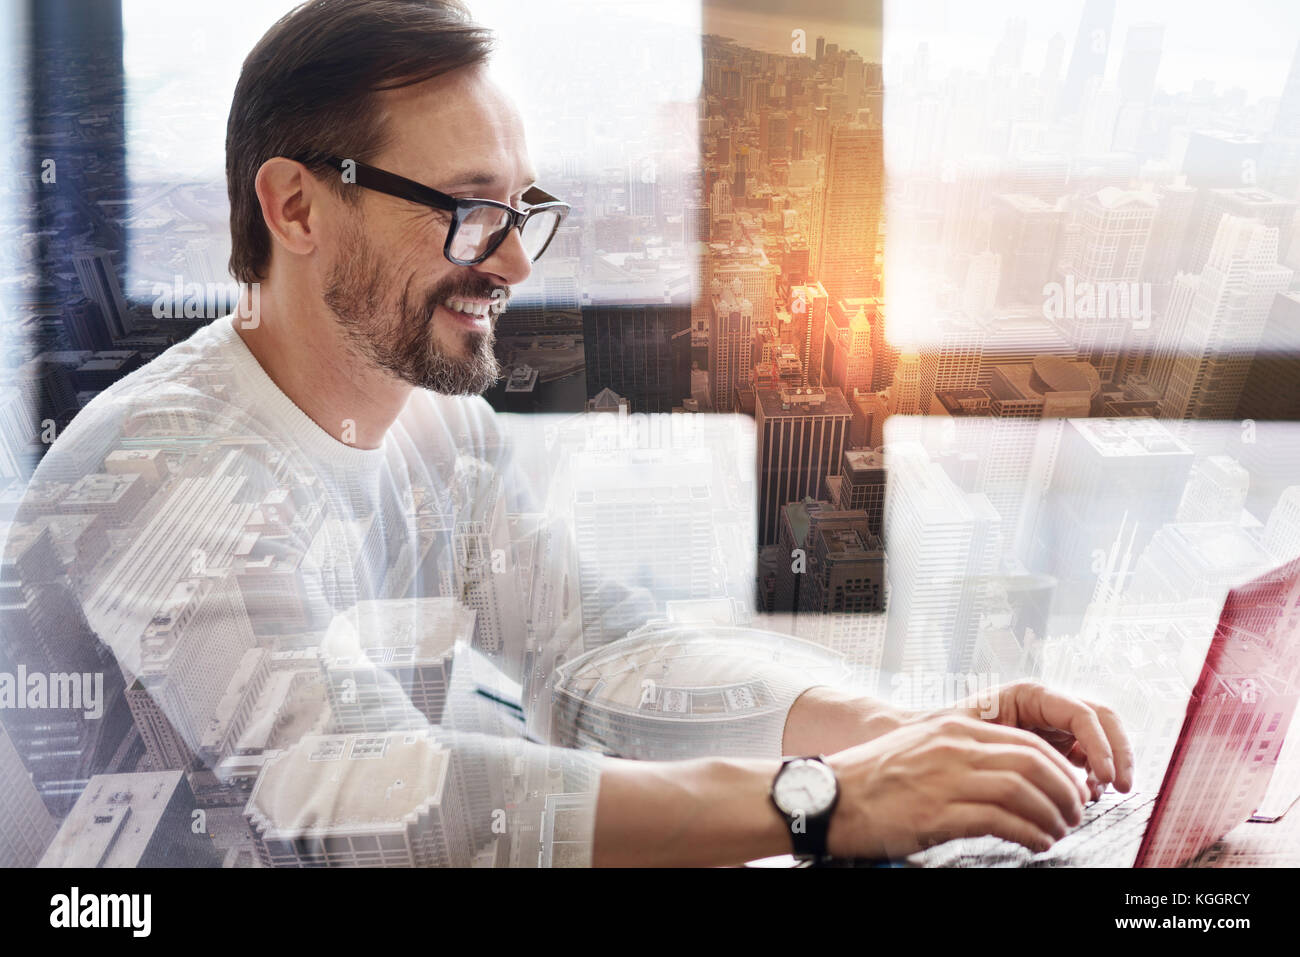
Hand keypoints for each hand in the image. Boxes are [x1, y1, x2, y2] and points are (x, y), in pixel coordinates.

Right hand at [823, 712, 1089, 858]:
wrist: (829, 796)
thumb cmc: (873, 779)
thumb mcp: (923, 749)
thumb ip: (964, 754)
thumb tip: (1012, 775)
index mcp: (954, 728)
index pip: (1027, 742)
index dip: (1060, 769)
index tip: (1071, 789)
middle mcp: (954, 747)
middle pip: (1033, 763)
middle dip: (1065, 792)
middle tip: (1074, 813)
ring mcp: (946, 779)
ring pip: (1023, 791)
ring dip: (1051, 815)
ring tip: (1058, 832)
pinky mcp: (937, 813)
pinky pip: (1001, 821)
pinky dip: (1029, 834)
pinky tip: (1035, 843)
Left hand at [951, 680, 1134, 799]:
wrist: (935, 744)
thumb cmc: (949, 732)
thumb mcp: (975, 732)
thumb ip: (1012, 747)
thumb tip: (1052, 774)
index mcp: (1031, 695)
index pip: (1081, 713)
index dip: (1099, 744)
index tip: (1104, 776)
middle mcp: (1049, 707)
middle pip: (1103, 720)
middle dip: (1118, 752)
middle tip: (1122, 787)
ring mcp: (1056, 727)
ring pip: (1101, 739)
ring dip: (1108, 767)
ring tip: (1095, 794)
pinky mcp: (1059, 747)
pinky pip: (1089, 759)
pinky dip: (1094, 777)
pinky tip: (1083, 795)